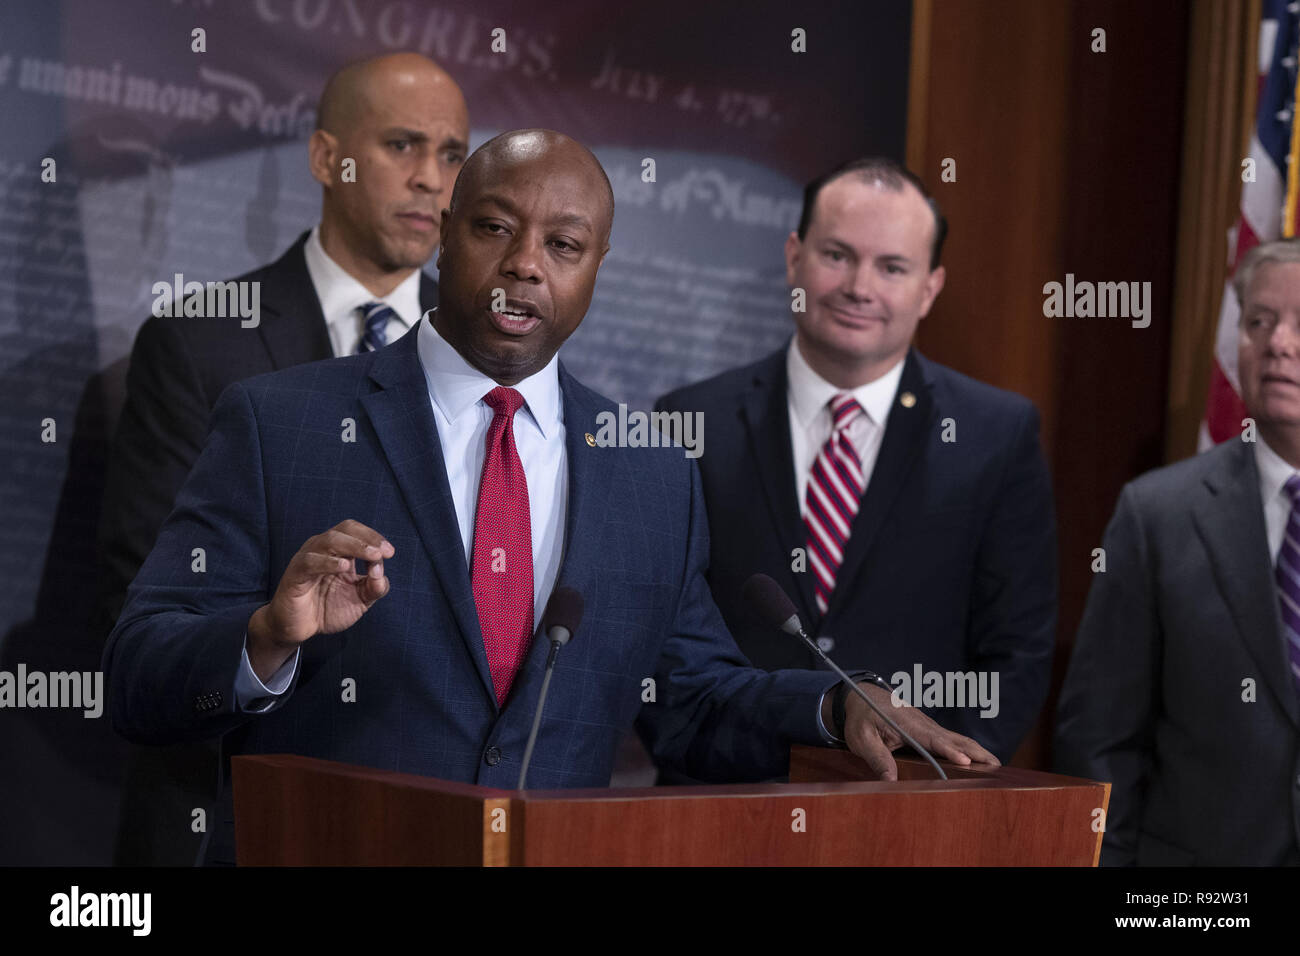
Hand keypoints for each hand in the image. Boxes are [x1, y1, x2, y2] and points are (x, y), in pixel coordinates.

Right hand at [247, 519, 393, 680]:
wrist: (298, 629)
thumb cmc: (327, 609)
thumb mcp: (360, 600)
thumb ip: (374, 588)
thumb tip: (382, 575)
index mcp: (338, 551)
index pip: (356, 531)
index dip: (373, 537)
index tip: (390, 552)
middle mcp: (322, 549)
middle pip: (344, 530)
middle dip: (367, 539)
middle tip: (383, 552)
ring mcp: (307, 559)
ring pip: (329, 540)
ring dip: (354, 546)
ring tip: (372, 556)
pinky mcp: (295, 574)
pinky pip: (310, 561)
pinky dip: (328, 562)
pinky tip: (344, 567)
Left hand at [842, 682, 999, 780]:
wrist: (861, 697)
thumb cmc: (861, 718)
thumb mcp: (862, 739)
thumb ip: (876, 758)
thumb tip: (890, 781)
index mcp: (907, 723)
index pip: (932, 739)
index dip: (949, 750)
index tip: (964, 761)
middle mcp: (923, 723)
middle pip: (953, 737)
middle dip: (974, 751)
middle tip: (996, 767)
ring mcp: (928, 725)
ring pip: (956, 737)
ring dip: (976, 750)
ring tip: (996, 766)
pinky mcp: (929, 730)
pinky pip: (951, 739)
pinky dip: (967, 748)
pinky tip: (978, 760)